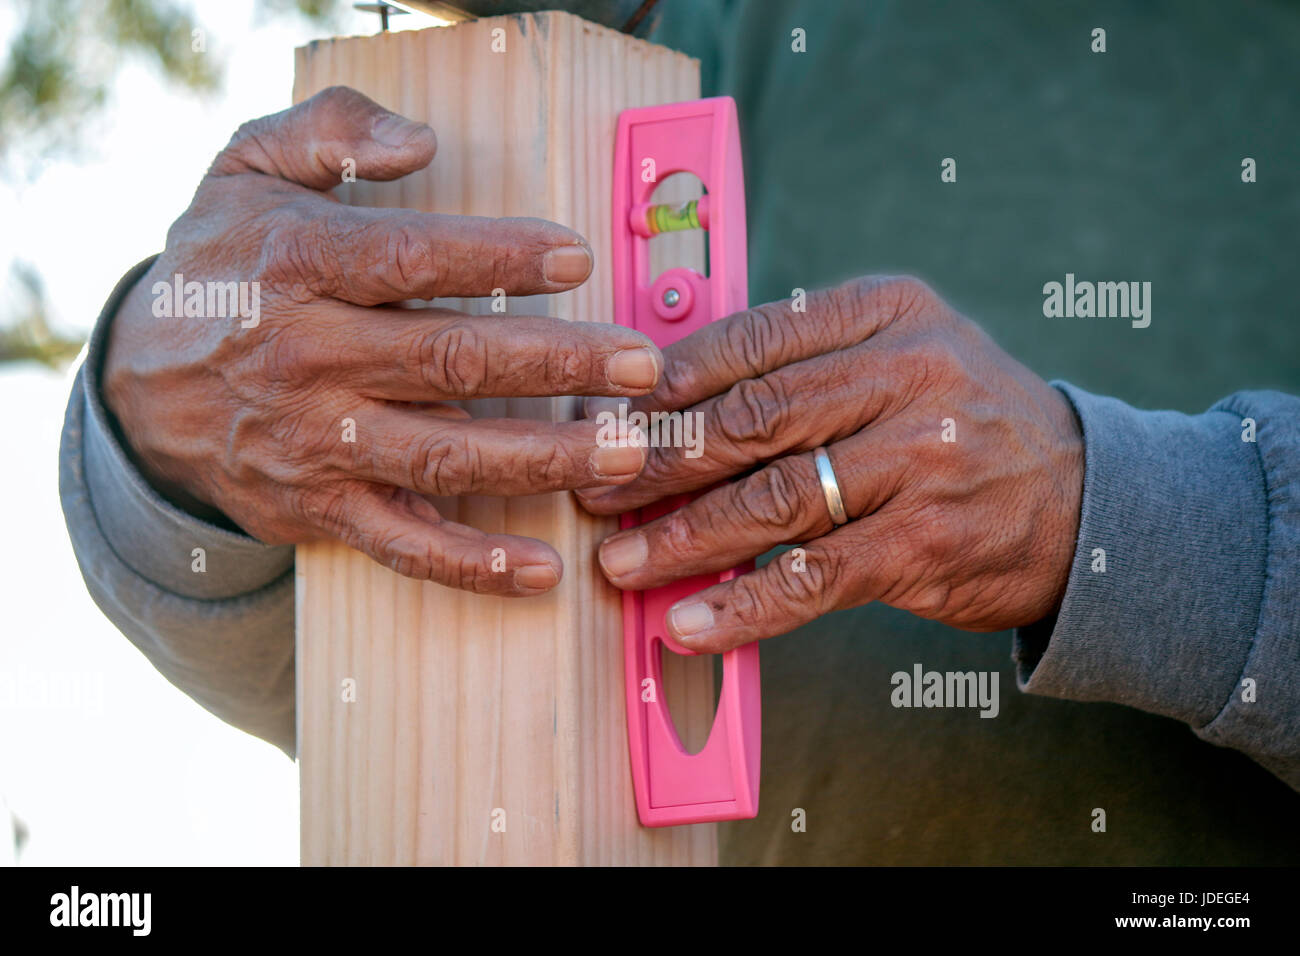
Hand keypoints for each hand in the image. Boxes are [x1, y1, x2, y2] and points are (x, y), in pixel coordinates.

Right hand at [103, 86, 658, 594]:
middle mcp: (310, 360)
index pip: (408, 259)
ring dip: (542, 459)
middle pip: (448, 362)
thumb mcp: (243, 171)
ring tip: (626, 452)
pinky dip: (473, 566)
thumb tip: (419, 142)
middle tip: (641, 364)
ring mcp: (318, 445)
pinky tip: (544, 568)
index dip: (496, 258)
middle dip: (557, 364)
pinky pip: (404, 546)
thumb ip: (326, 133)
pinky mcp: (322, 510)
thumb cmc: (221, 272)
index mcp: (297, 267)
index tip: (577, 255)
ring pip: (443, 458)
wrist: (141, 390)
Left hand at [578, 276, 1083, 649]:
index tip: (611, 413)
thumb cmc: (962, 421)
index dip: (670, 380)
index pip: (755, 338)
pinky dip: (744, 607)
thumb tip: (666, 395)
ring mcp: (921, 461)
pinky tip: (690, 625)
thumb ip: (806, 359)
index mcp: (889, 312)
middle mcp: (908, 376)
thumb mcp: (904, 352)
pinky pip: (814, 579)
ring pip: (773, 500)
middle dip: (659, 460)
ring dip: (683, 537)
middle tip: (594, 487)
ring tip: (623, 562)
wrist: (1085, 498)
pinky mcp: (926, 544)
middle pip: (753, 418)